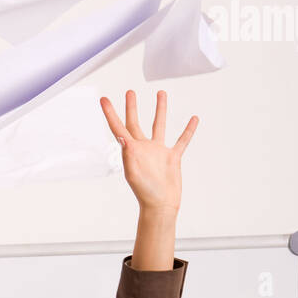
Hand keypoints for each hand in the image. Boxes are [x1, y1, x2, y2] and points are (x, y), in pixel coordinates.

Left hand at [100, 90, 196, 213]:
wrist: (161, 206)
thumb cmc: (145, 193)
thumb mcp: (133, 173)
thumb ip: (127, 154)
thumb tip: (122, 137)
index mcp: (131, 151)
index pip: (118, 127)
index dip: (111, 114)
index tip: (104, 99)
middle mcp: (144, 148)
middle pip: (135, 122)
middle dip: (131, 107)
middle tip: (130, 92)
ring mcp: (158, 152)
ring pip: (159, 125)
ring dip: (160, 109)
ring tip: (161, 93)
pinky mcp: (173, 158)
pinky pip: (181, 140)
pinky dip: (188, 130)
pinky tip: (193, 119)